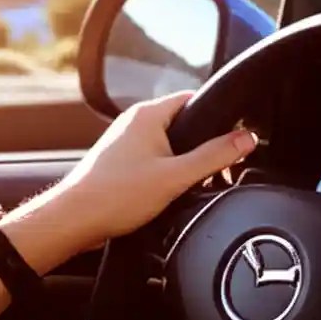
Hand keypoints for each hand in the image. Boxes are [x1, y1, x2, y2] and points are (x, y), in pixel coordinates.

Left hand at [3, 91, 256, 271]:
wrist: (74, 220)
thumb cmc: (116, 195)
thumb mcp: (176, 176)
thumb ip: (214, 156)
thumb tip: (247, 138)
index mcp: (149, 114)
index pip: (194, 99)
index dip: (219, 117)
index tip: (235, 137)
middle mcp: (136, 122)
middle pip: (184, 123)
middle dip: (204, 146)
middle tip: (219, 170)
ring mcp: (126, 141)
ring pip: (170, 144)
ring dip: (185, 163)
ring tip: (194, 185)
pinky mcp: (121, 162)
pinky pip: (155, 158)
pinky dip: (168, 172)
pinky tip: (172, 193)